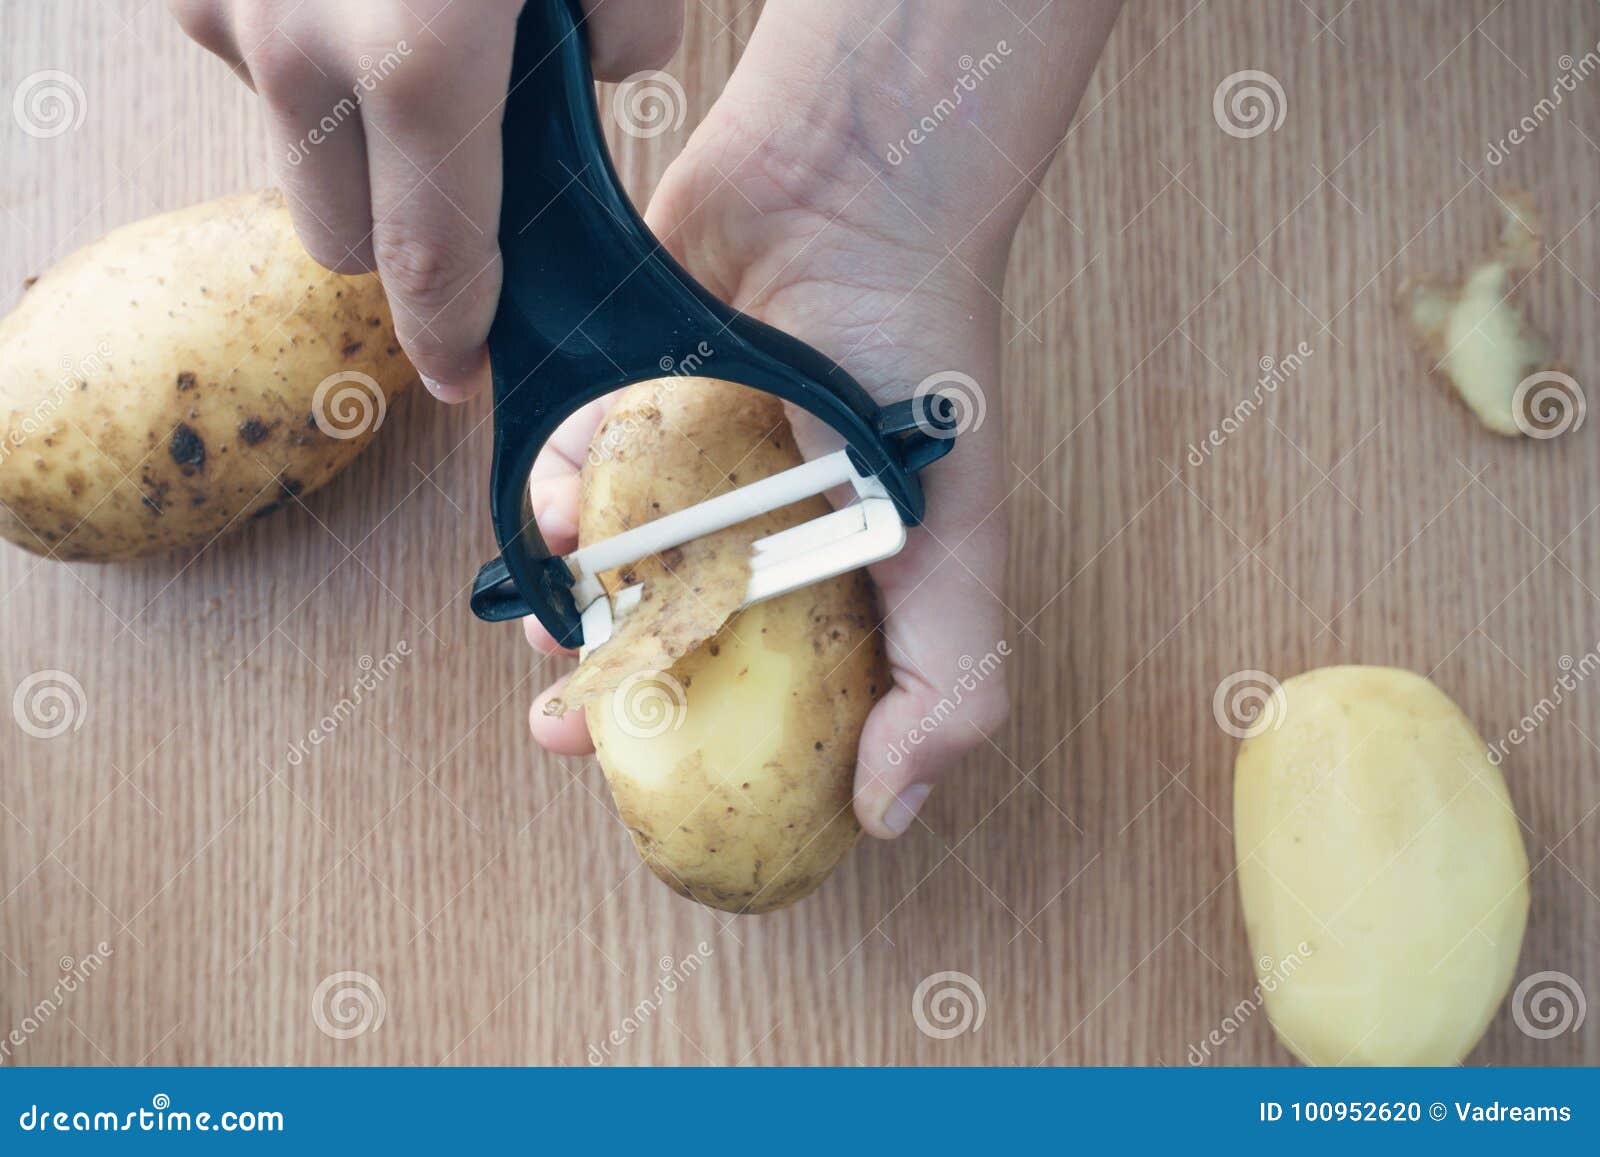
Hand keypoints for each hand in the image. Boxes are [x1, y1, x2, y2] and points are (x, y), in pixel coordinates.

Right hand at [168, 0, 682, 399]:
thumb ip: (625, 29)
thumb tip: (598, 74)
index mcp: (420, 56)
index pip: (430, 264)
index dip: (450, 338)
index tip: (463, 377)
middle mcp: (299, 45)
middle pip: (341, 239)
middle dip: (403, 239)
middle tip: (465, 179)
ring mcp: (229, 5)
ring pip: (292, 151)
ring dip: (351, 142)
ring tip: (419, 53)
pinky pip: (253, 61)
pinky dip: (310, 54)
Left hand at [521, 33, 1070, 834]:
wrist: (847, 195)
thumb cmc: (918, 365)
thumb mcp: (958, 545)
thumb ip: (947, 681)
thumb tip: (885, 815)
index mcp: (838, 570)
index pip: (769, 683)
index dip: (710, 741)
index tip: (657, 783)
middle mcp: (758, 523)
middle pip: (671, 630)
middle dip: (614, 689)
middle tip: (564, 726)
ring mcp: (686, 460)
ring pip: (606, 562)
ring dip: (566, 608)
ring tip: (548, 632)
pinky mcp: (623, 398)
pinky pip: (567, 468)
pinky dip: (547, 505)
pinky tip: (547, 531)